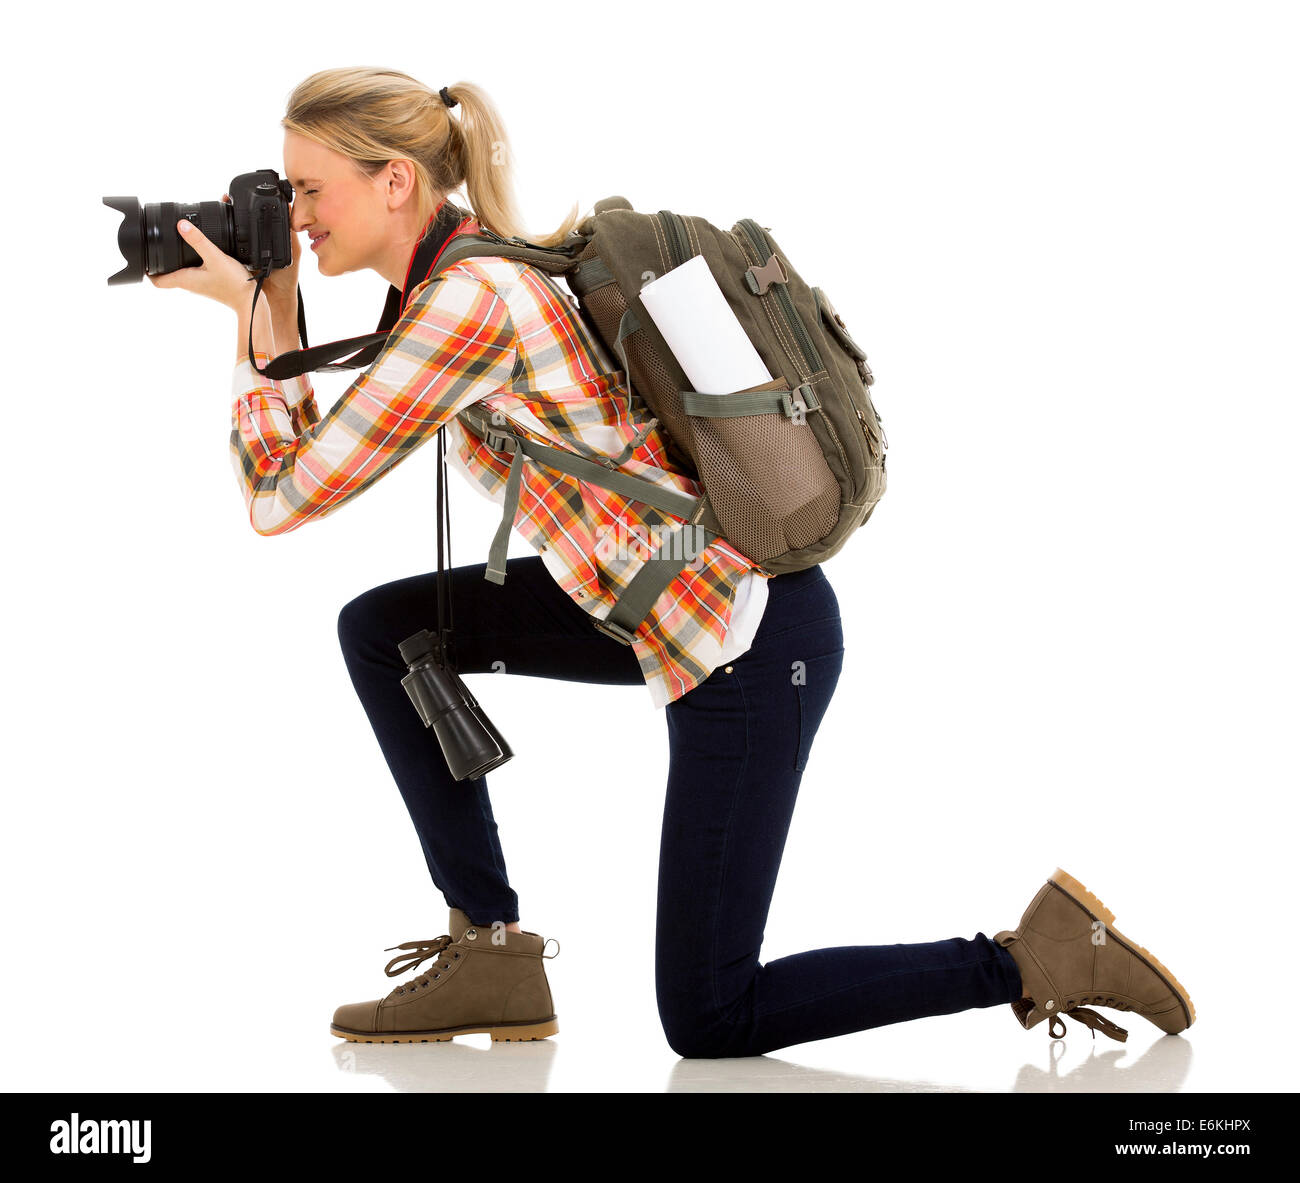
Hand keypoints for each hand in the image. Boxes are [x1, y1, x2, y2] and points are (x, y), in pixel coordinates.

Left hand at [147, 194, 299, 315]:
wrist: (252, 301)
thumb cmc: (233, 285)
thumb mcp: (215, 257)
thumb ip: (198, 240)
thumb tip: (181, 225)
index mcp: (184, 279)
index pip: (157, 281)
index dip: (147, 271)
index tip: (143, 259)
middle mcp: (190, 283)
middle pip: (167, 275)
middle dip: (160, 262)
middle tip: (156, 246)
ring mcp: (201, 284)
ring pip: (181, 273)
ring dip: (176, 261)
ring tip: (174, 246)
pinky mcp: (211, 282)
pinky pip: (195, 272)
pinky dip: (191, 263)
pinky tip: (200, 253)